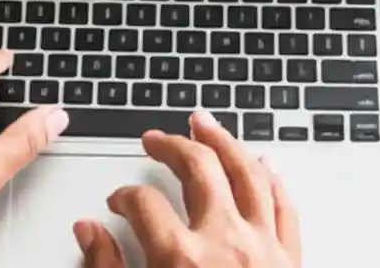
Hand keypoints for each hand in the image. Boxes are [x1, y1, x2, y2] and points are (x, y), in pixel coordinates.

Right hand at [73, 111, 300, 267]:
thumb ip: (108, 267)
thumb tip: (89, 231)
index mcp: (180, 258)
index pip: (142, 203)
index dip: (124, 195)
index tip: (119, 200)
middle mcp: (225, 243)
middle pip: (199, 169)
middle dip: (174, 146)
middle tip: (157, 138)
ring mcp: (262, 249)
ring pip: (248, 174)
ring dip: (225, 143)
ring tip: (207, 125)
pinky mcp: (290, 261)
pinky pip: (284, 207)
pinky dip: (273, 180)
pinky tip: (264, 164)